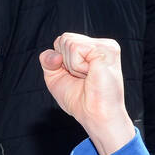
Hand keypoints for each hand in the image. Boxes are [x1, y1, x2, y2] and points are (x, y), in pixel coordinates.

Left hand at [39, 33, 135, 154]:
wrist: (93, 115)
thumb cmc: (78, 99)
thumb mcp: (54, 77)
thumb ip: (47, 60)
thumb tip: (55, 53)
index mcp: (91, 49)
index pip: (62, 40)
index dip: (59, 60)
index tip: (74, 76)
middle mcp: (100, 44)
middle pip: (63, 39)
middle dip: (65, 62)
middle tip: (82, 78)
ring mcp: (106, 46)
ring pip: (68, 42)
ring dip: (72, 65)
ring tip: (87, 77)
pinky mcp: (107, 49)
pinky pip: (75, 48)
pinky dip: (76, 65)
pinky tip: (90, 74)